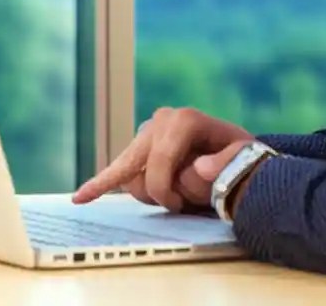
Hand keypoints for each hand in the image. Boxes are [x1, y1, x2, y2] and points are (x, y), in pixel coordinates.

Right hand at [71, 107, 252, 211]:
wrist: (234, 152)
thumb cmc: (239, 158)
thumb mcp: (244, 158)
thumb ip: (228, 164)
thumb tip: (200, 168)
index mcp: (183, 120)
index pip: (160, 161)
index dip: (165, 188)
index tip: (178, 205)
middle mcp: (161, 120)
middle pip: (138, 165)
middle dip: (155, 190)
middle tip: (178, 205)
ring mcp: (147, 132)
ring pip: (128, 173)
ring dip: (150, 191)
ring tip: (180, 190)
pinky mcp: (140, 145)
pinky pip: (117, 169)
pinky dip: (101, 184)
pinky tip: (80, 197)